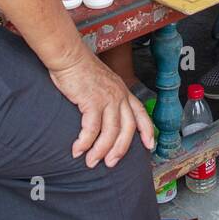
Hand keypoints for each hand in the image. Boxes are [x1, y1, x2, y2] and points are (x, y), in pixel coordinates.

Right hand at [49, 50, 154, 167]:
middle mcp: (119, 95)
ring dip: (101, 151)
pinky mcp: (92, 102)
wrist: (69, 55)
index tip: (150, 146)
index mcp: (123, 91)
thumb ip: (107, 96)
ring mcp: (107, 99)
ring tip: (91, 162)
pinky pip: (91, 129)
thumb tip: (104, 114)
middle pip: (127, 129)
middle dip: (120, 149)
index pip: (141, 113)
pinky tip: (77, 150)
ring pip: (110, 132)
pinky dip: (85, 143)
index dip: (147, 131)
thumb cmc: (81, 68)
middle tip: (111, 164)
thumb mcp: (102, 81)